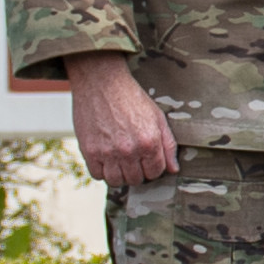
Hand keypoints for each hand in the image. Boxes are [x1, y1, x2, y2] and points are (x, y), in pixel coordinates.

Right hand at [68, 52, 177, 188]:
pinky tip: (106, 158)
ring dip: (120, 174)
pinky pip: (97, 175)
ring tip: (120, 160)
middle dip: (137, 171)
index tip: (147, 159)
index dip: (153, 167)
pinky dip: (102, 170)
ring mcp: (108, 152)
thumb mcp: (157, 117)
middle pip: (136, 179)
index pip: (155, 172)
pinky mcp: (89, 151)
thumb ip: (168, 145)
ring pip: (117, 181)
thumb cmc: (131, 98)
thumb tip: (173, 169)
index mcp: (149, 142)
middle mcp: (129, 150)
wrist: (101, 83)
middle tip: (133, 158)